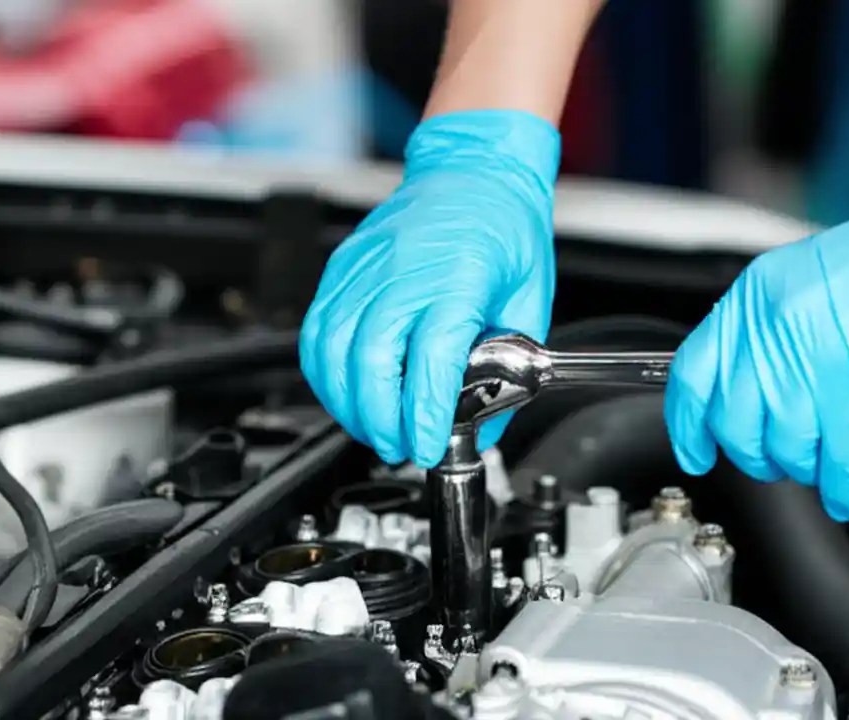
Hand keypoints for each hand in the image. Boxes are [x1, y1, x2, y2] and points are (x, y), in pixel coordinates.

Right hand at [300, 110, 559, 466]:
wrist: (476, 167)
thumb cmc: (506, 225)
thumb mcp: (530, 299)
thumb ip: (513, 367)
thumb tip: (487, 425)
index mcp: (459, 275)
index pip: (432, 358)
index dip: (423, 413)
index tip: (426, 446)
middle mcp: (404, 269)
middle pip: (370, 359)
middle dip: (379, 418)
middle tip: (397, 446)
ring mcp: (366, 266)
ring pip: (332, 348)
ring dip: (347, 401)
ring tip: (371, 427)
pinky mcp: (343, 268)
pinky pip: (317, 329)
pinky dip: (324, 372)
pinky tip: (345, 392)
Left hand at [666, 124, 848, 520]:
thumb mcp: (812, 277)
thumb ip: (775, 326)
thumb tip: (756, 379)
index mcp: (756, 297)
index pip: (693, 373)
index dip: (688, 423)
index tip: (694, 448)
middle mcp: (775, 331)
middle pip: (733, 423)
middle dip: (751, 455)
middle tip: (771, 462)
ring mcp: (814, 366)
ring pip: (781, 449)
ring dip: (800, 469)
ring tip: (819, 466)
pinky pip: (835, 465)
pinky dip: (840, 489)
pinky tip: (846, 491)